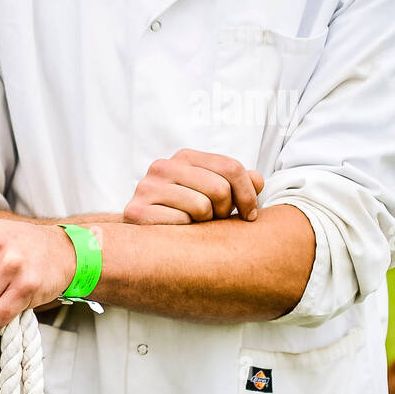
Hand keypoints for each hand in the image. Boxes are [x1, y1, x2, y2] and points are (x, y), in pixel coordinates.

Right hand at [123, 149, 263, 224]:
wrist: (142, 236)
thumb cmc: (185, 212)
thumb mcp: (213, 193)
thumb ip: (238, 183)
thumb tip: (258, 181)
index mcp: (184, 157)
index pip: (231, 167)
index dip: (248, 194)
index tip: (251, 215)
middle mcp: (163, 166)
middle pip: (219, 188)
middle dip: (226, 210)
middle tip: (217, 221)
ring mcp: (147, 187)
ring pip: (201, 206)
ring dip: (206, 222)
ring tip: (197, 224)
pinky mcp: (137, 210)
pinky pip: (181, 222)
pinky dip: (186, 231)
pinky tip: (178, 231)